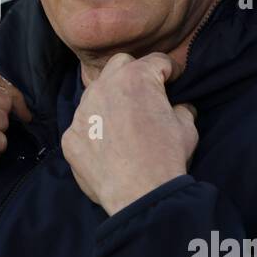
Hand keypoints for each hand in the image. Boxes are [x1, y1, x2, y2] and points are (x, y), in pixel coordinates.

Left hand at [61, 52, 197, 215]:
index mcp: (136, 79)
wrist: (140, 196)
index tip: (174, 80)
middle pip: (119, 65)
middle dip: (135, 74)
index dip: (169, 70)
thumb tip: (179, 107)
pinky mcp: (70, 136)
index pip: (156, 61)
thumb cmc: (166, 158)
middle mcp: (104, 87)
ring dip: (110, 101)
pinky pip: (83, 125)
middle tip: (146, 95)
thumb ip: (181, 109)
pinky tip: (107, 146)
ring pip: (96, 93)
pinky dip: (95, 130)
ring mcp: (82, 111)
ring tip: (125, 122)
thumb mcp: (187, 128)